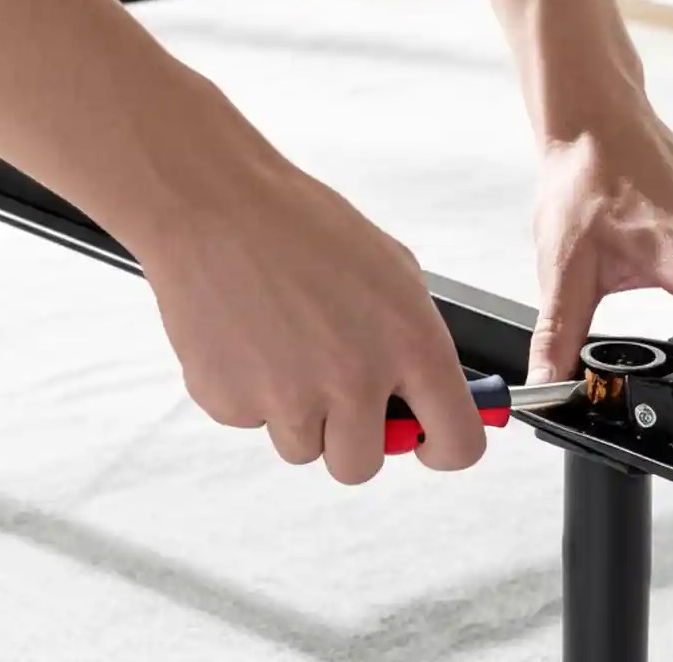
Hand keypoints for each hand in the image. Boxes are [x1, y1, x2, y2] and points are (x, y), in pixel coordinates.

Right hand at [107, 75, 485, 483]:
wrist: (215, 206)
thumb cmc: (304, 228)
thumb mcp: (392, 272)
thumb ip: (415, 340)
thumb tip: (426, 395)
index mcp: (412, 347)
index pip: (457, 443)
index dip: (443, 449)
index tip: (426, 441)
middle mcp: (355, 382)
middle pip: (360, 467)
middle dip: (350, 438)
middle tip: (334, 391)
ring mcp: (288, 399)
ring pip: (301, 449)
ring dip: (296, 414)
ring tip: (283, 346)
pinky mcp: (230, 403)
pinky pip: (251, 422)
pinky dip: (249, 391)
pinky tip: (246, 337)